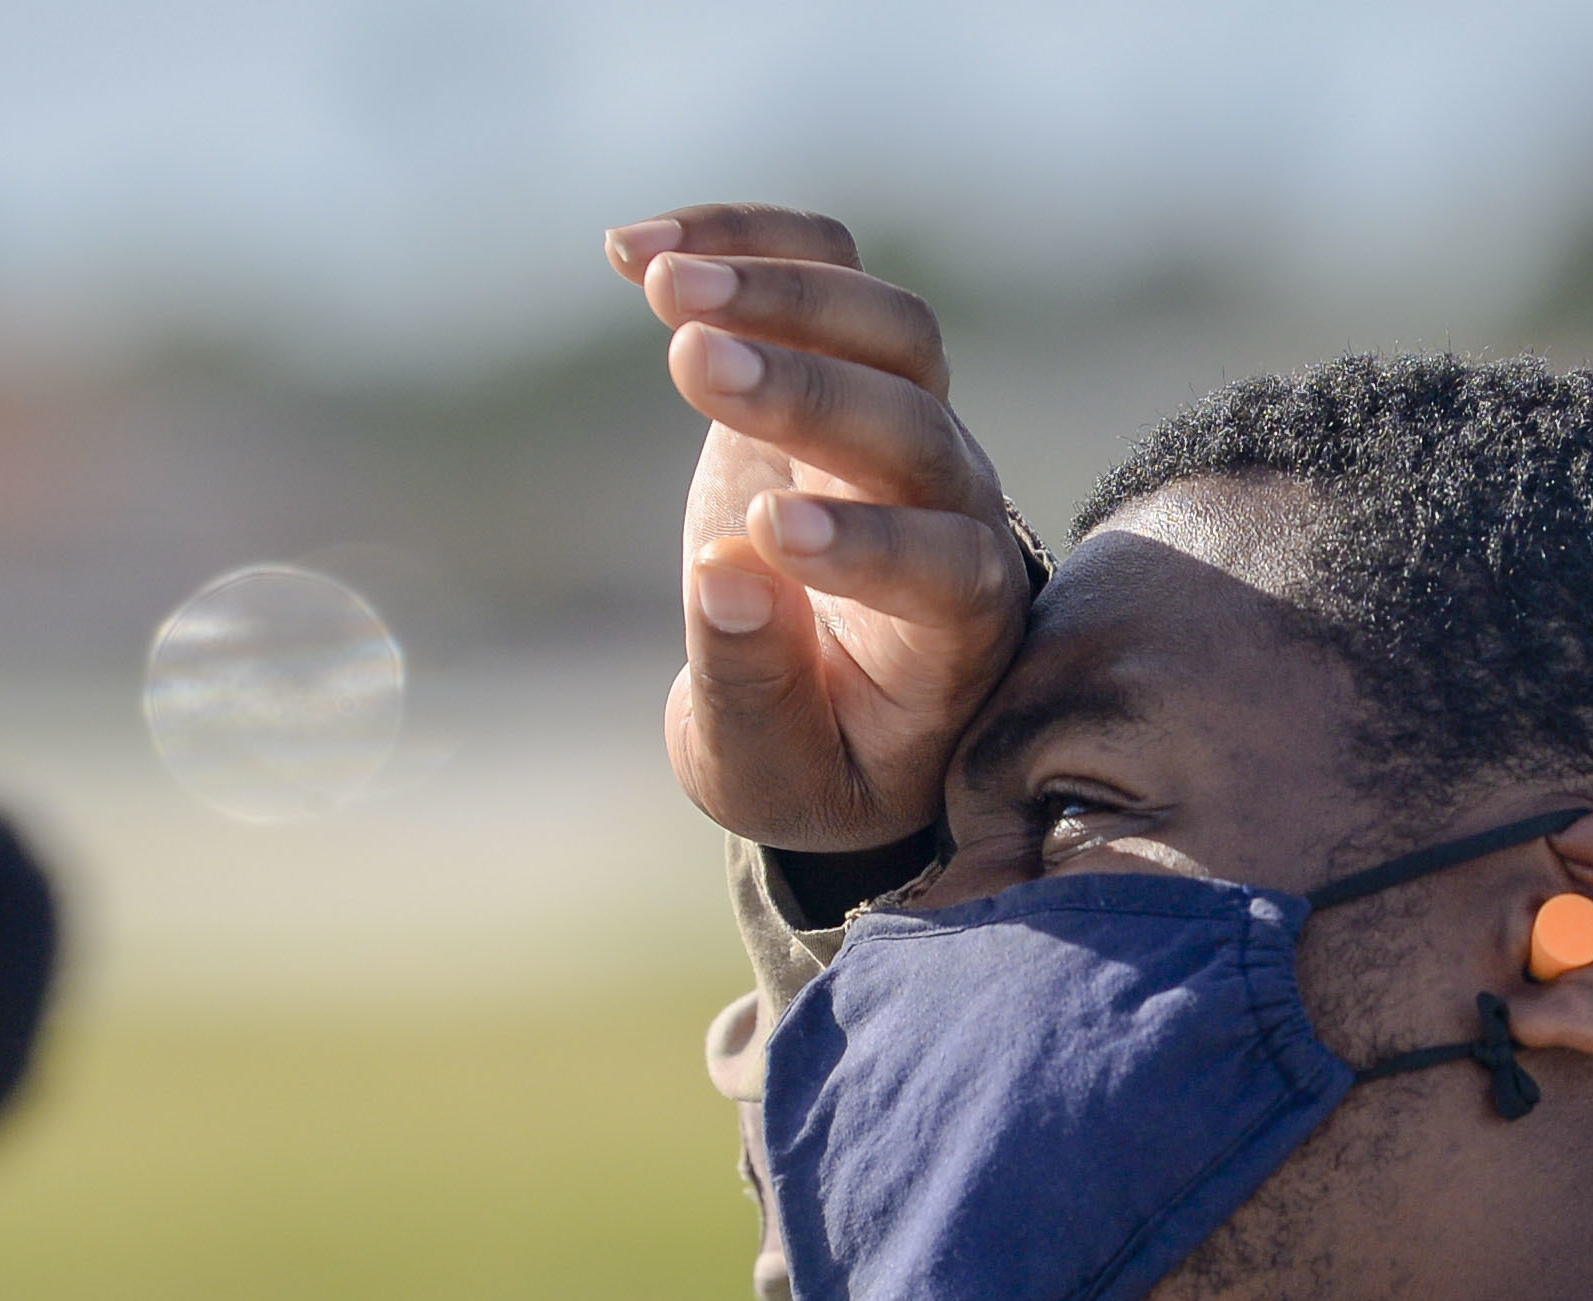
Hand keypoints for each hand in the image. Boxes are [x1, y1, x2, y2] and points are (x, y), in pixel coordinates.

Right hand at [603, 206, 1031, 854]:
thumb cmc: (810, 754)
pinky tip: (635, 252)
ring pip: (889, 325)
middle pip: (917, 423)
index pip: (944, 566)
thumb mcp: (774, 768)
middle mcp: (953, 509)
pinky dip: (745, 240)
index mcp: (957, 630)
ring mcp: (910, 422)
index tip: (768, 533)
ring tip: (661, 282)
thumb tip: (725, 577)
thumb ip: (754, 690)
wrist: (829, 694)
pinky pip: (829, 267)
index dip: (868, 544)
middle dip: (809, 391)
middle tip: (692, 363)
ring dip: (781, 289)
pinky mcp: (848, 363)